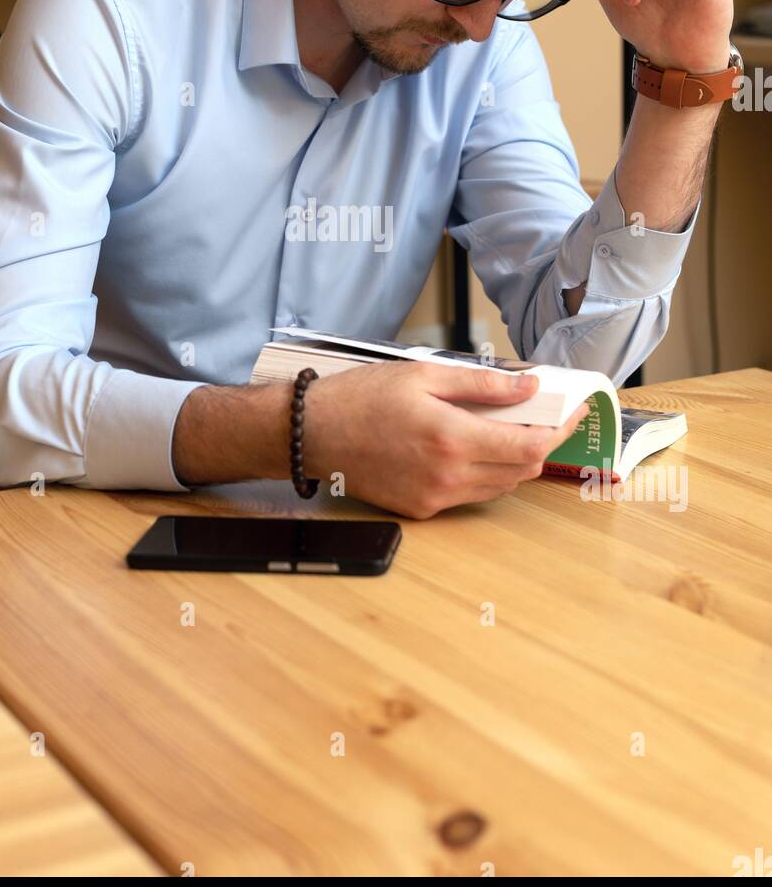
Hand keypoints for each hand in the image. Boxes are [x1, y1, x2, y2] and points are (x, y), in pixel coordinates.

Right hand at [303, 360, 589, 519]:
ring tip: (506, 427)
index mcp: (452, 438)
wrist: (313, 435)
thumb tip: (528, 385)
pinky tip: (469, 446)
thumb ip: (482, 385)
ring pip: (500, 486)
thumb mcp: (424, 376)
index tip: (574, 412)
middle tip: (543, 415)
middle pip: (522, 470)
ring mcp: (435, 498)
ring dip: (514, 459)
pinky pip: (470, 494)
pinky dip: (483, 472)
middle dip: (541, 443)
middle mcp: (448, 476)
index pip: (530, 445)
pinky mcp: (421, 510)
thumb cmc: (361, 398)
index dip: (560, 430)